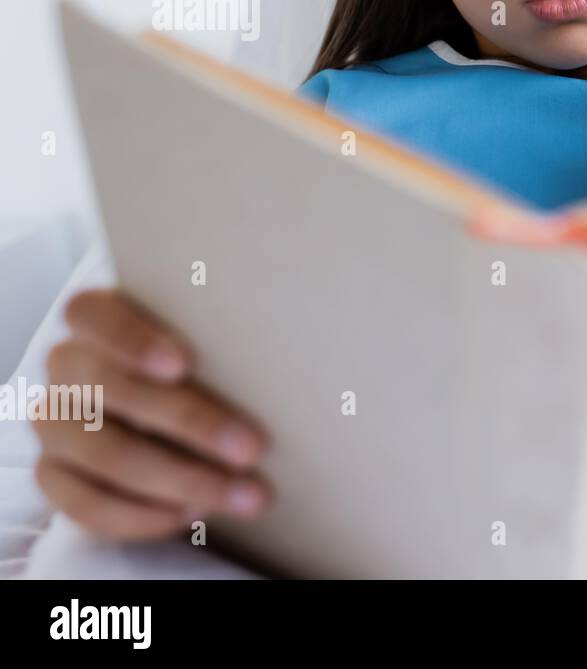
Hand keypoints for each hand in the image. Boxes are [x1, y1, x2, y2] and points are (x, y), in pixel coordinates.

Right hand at [33, 288, 270, 539]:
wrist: (166, 412)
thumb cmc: (201, 357)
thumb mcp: (208, 337)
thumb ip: (222, 337)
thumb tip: (291, 351)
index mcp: (94, 317)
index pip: (91, 314)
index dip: (134, 340)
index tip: (186, 365)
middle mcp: (66, 366)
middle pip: (110, 390)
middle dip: (189, 422)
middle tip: (253, 448)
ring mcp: (53, 421)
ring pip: (104, 452)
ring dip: (180, 478)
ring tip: (242, 493)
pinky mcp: (53, 472)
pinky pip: (85, 502)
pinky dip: (141, 514)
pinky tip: (192, 514)